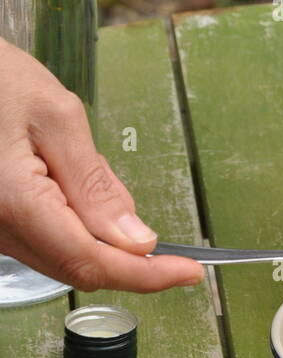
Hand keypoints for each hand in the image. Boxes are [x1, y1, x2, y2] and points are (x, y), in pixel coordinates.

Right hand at [0, 40, 203, 291]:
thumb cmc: (0, 82)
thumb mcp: (59, 118)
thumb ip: (96, 183)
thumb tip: (136, 239)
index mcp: (15, 203)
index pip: (91, 261)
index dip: (145, 274)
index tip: (189, 271)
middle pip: (78, 267)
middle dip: (129, 254)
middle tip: (165, 231)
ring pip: (64, 256)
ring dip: (102, 234)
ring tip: (93, 167)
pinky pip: (48, 238)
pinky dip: (78, 223)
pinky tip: (75, 176)